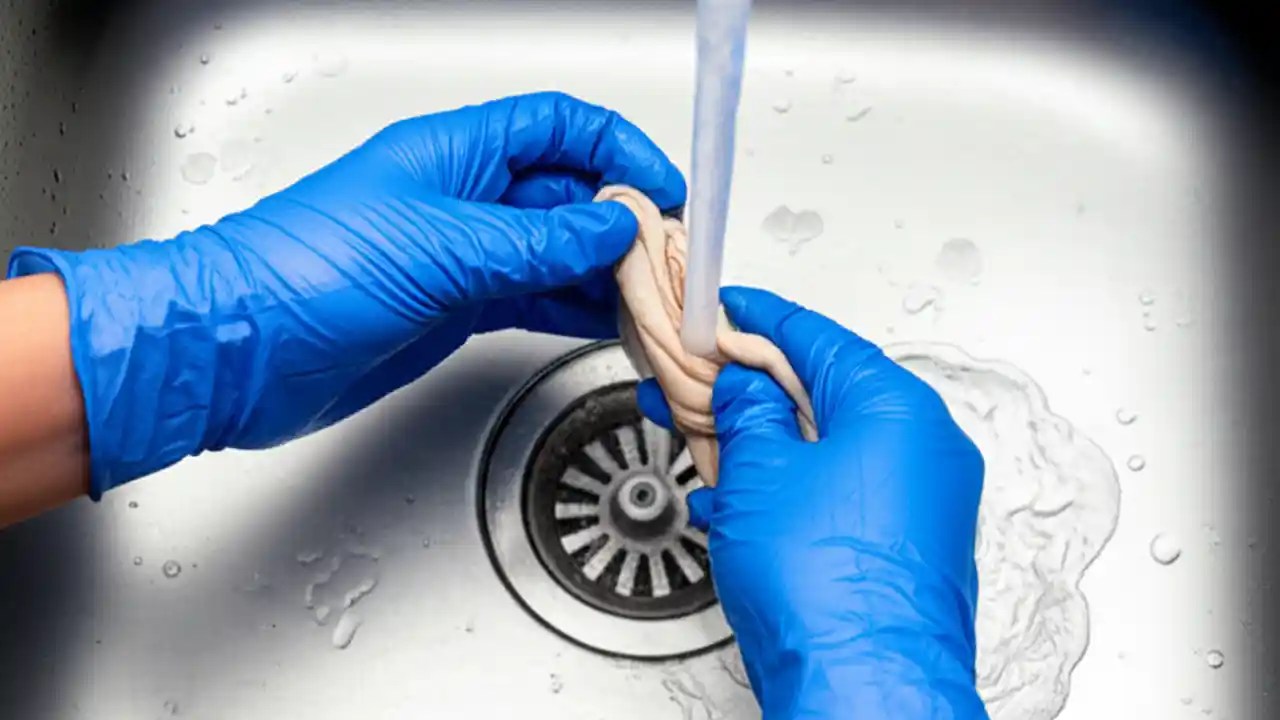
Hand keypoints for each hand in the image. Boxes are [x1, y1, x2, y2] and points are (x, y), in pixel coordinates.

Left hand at [7, 92, 684, 496]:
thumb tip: (610, 229)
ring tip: (648, 301)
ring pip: (554, 253)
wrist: (239, 350)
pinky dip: (572, 309)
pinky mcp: (453, 307)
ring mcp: (460, 255)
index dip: (615, 148)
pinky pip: (532, 298)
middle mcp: (463, 198)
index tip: (661, 188)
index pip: (556, 126)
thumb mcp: (439, 248)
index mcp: (454, 154)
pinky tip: (605, 322)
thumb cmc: (304, 271)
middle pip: (564, 193)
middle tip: (665, 261)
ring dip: (604, 274)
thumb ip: (534, 243)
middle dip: (620, 221)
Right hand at [637, 288, 987, 718]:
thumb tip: (744, 387)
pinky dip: (791, 482)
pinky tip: (742, 496)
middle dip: (753, 385)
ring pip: (830, 444)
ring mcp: (921, 501)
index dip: (760, 317)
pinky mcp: (905, 545)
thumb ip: (748, 412)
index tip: (727, 305)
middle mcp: (925, 448)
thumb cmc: (827, 590)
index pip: (819, 336)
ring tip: (704, 438)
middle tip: (700, 377)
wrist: (863, 690)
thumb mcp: (760, 474)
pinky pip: (842, 489)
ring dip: (764, 439)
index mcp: (898, 409)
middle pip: (827, 390)